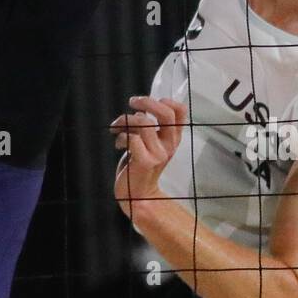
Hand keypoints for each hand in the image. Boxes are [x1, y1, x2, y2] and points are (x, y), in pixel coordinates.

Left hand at [111, 96, 187, 217]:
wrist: (138, 196)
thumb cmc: (139, 165)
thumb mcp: (149, 143)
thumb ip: (149, 127)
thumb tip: (139, 106)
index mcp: (172, 139)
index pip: (180, 113)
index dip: (165, 101)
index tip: (147, 102)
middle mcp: (169, 145)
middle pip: (165, 114)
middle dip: (146, 102)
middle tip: (132, 102)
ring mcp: (158, 154)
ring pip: (143, 123)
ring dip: (125, 120)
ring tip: (117, 128)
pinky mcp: (145, 162)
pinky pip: (132, 138)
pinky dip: (121, 137)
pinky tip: (119, 144)